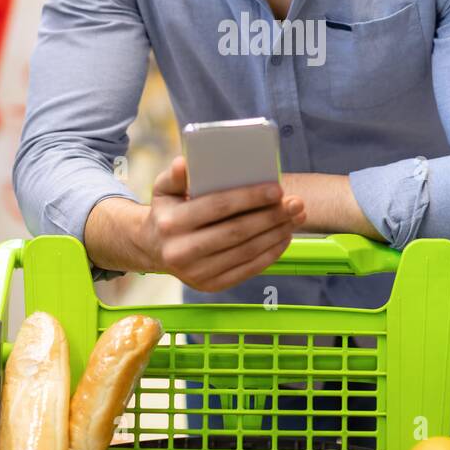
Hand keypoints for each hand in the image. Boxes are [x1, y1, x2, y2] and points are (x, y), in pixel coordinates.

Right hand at [137, 157, 306, 291]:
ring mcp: (195, 272)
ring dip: (276, 234)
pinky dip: (270, 254)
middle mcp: (180, 251)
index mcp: (171, 222)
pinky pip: (247, 270)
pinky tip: (284, 237)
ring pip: (245, 252)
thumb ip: (176, 175)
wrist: (153, 247)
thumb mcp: (165, 189)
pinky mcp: (209, 286)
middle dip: (271, 216)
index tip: (277, 189)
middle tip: (296, 204)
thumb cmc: (168, 210)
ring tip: (295, 218)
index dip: (250, 198)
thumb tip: (185, 163)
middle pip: (236, 232)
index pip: (217, 207)